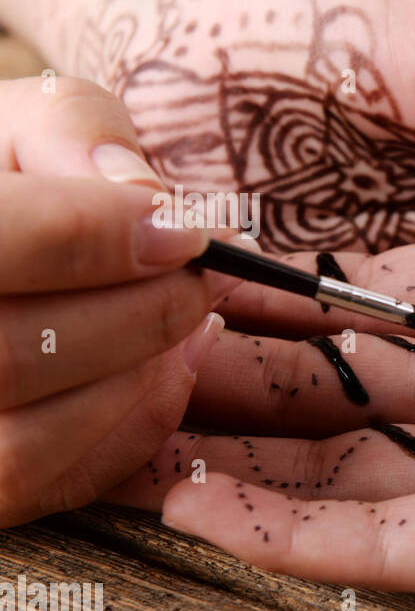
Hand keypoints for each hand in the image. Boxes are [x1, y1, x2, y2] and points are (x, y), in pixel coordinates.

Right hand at [0, 76, 223, 525]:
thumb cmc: (1, 182)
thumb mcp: (14, 125)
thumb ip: (71, 132)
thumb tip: (144, 197)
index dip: (95, 236)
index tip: (180, 230)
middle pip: (8, 354)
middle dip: (137, 314)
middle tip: (198, 279)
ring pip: (22, 443)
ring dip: (139, 380)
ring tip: (190, 322)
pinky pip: (47, 485)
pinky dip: (130, 428)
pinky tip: (168, 368)